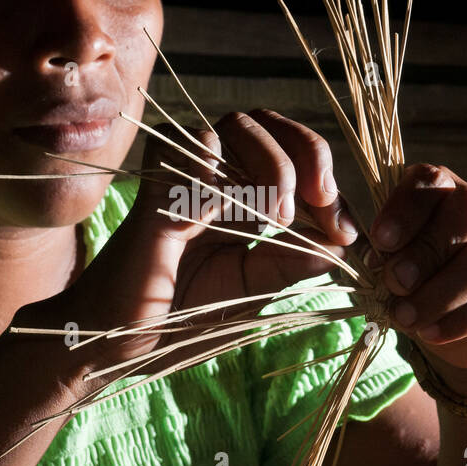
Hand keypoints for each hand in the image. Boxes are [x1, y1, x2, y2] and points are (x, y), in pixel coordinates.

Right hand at [31, 108, 358, 382]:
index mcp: (240, 193)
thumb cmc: (180, 313)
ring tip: (279, 219)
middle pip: (270, 125)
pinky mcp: (158, 185)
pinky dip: (228, 170)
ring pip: (239, 126)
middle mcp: (214, 174)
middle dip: (310, 158)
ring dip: (274, 166)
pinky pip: (198, 147)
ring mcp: (183, 174)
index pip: (293, 156)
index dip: (326, 183)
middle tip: (324, 209)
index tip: (346, 231)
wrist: (120, 340)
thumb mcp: (253, 287)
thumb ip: (294, 262)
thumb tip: (343, 246)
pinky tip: (241, 213)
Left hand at [370, 164, 466, 395]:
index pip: (431, 179)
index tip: (380, 241)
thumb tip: (363, 250)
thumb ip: (372, 249)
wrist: (450, 323)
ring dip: (438, 294)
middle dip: (425, 252)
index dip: (405, 208)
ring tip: (405, 317)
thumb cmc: (410, 278)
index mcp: (444, 188)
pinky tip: (429, 332)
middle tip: (393, 283)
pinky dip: (457, 321)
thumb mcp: (384, 258)